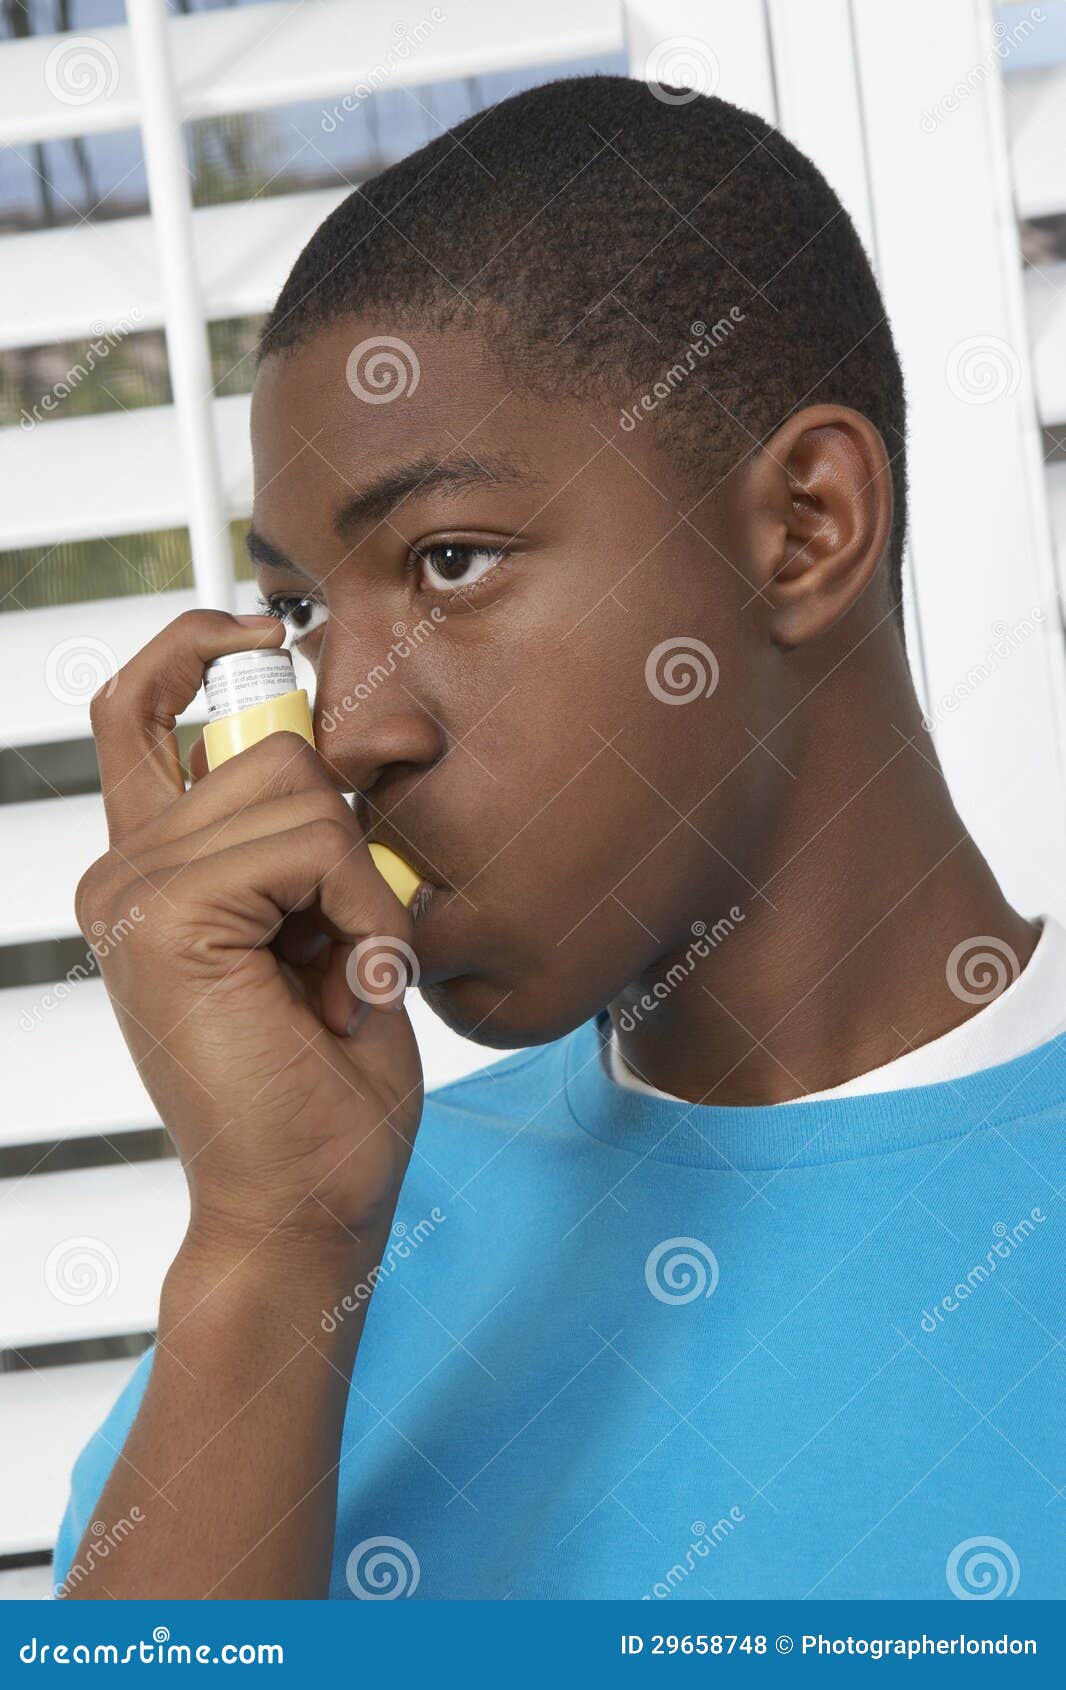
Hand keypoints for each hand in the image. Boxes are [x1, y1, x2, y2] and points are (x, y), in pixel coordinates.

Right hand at [75, 610, 423, 1256]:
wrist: (308, 1201)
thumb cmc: (325, 1080)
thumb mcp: (323, 921)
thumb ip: (304, 826)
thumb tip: (342, 721)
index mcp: (151, 869)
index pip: (140, 705)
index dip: (195, 642)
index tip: (265, 623)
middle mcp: (122, 871)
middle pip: (257, 736)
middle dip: (341, 829)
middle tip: (344, 943)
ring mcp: (130, 892)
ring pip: (292, 782)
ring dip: (356, 883)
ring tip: (340, 977)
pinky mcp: (163, 916)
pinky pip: (307, 838)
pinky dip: (356, 907)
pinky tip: (341, 986)